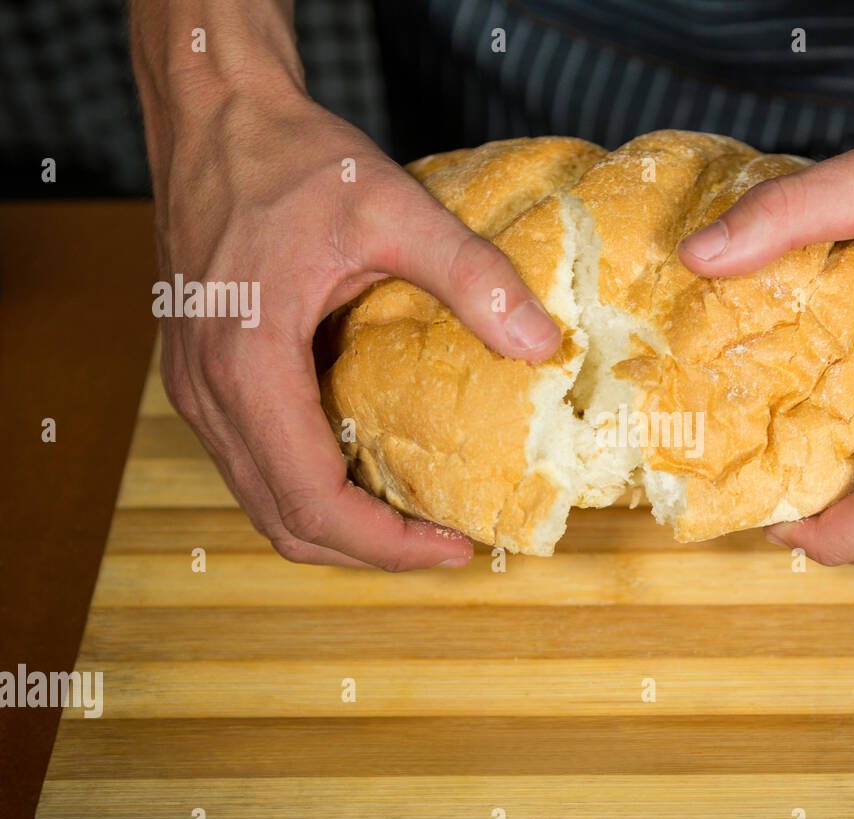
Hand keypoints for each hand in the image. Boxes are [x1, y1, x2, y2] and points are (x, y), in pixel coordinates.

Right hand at [147, 85, 561, 570]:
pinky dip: (308, 491)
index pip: (312, 500)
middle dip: (368, 552)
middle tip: (444, 546)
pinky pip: (253, 466)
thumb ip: (471, 275)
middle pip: (283, 522)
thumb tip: (543, 345)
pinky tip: (366, 473)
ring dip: (337, 530)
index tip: (454, 547)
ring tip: (413, 522)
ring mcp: (196, 389)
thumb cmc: (292, 158)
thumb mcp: (393, 206)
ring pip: (262, 503)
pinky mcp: (202, 377)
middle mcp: (210, 392)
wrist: (213, 116)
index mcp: (249, 362)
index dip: (386, 545)